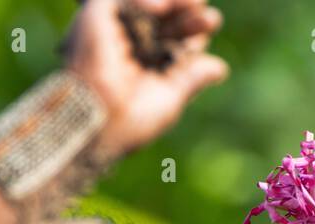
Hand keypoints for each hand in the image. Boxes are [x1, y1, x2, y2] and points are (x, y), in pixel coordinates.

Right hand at [65, 0, 228, 159]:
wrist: (98, 121)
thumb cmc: (131, 119)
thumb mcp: (170, 97)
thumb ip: (191, 78)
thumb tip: (220, 67)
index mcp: (143, 65)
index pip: (171, 39)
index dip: (192, 30)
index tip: (211, 22)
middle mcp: (126, 46)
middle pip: (161, 19)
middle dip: (186, 13)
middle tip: (208, 14)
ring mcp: (110, 31)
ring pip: (143, 4)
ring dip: (172, 1)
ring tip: (195, 2)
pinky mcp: (94, 18)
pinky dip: (141, 0)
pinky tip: (161, 7)